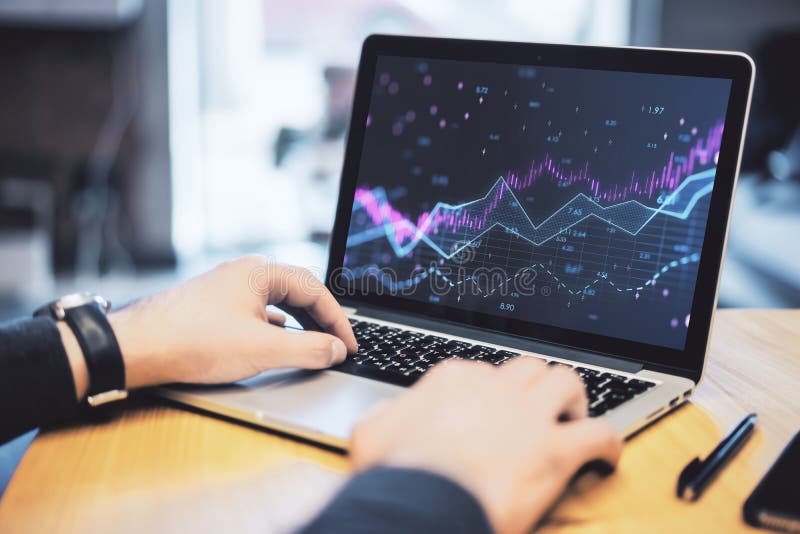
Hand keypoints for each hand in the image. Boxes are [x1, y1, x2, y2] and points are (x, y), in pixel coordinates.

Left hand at [77, 255, 358, 394]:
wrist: (136, 348)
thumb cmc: (193, 341)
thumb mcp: (262, 350)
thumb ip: (308, 349)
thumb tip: (336, 350)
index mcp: (260, 272)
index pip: (315, 290)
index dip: (337, 320)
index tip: (348, 345)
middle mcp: (244, 274)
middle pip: (297, 292)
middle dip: (321, 319)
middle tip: (337, 346)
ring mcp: (227, 289)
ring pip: (276, 302)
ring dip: (299, 323)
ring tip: (314, 345)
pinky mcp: (213, 307)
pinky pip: (256, 312)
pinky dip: (276, 328)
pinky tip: (276, 342)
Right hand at [349, 357, 622, 532]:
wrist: (422, 498)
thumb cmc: (396, 469)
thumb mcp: (371, 432)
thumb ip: (384, 416)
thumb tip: (384, 417)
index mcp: (454, 380)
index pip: (481, 372)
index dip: (490, 394)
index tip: (491, 411)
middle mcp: (495, 387)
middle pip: (529, 368)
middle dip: (537, 386)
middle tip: (538, 409)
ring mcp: (528, 415)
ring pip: (566, 382)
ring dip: (573, 399)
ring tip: (572, 418)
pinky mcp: (554, 450)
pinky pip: (599, 433)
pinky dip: (608, 443)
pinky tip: (607, 457)